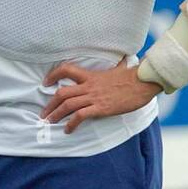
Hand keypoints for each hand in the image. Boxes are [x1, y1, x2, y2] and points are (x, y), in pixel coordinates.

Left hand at [40, 59, 161, 133]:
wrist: (143, 83)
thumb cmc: (134, 77)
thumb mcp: (122, 68)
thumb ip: (118, 65)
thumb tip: (125, 59)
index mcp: (91, 76)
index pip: (66, 69)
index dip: (53, 75)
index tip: (46, 83)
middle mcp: (89, 86)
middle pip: (62, 92)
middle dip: (50, 104)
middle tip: (44, 113)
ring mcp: (94, 97)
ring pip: (68, 105)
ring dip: (56, 114)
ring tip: (50, 122)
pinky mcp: (100, 108)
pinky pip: (80, 116)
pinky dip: (71, 124)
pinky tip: (68, 129)